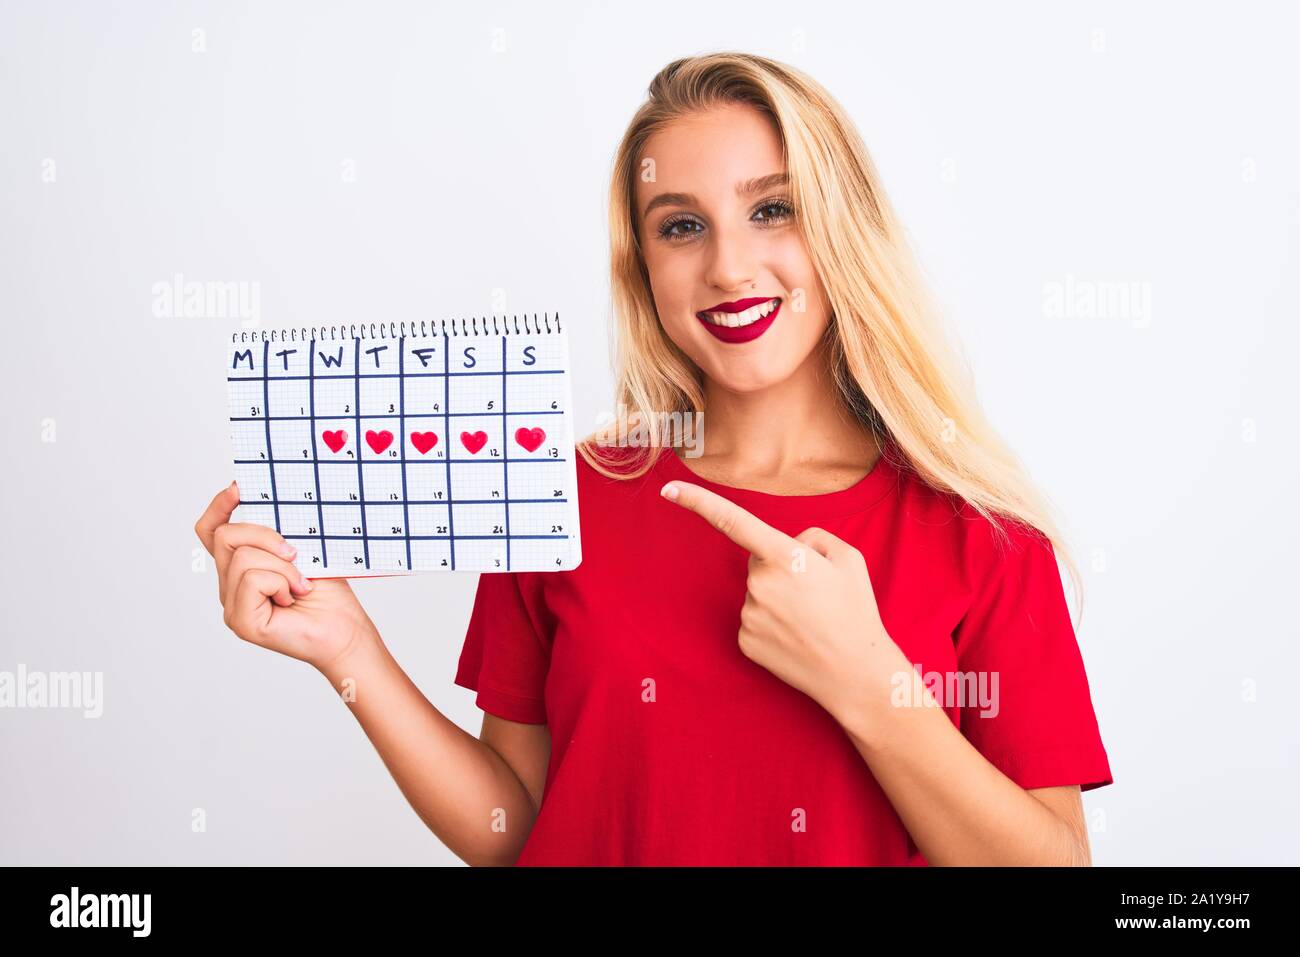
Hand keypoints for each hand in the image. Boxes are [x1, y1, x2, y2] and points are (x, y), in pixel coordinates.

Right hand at [194, 482, 378, 672]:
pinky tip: (293, 597)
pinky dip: (281, 582)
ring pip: (243, 557)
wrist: (346, 629)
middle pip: (226, 536)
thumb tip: (269, 501)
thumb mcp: (302, 551)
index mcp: (241, 567)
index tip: (239, 487)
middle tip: (296, 554)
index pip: (211, 532)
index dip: (219, 506)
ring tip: (301, 584)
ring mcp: (231, 606)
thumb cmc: (328, 594)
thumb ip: (278, 534)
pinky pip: (253, 579)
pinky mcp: (241, 622)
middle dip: (265, 535)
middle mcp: (229, 586)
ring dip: (283, 567)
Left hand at [660, 480, 906, 724]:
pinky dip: (772, 624)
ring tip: (811, 619)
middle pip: (757, 561)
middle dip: (780, 568)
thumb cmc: (855, 612)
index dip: (697, 502)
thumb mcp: (848, 559)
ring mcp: (748, 615)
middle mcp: (758, 584)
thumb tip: (788, 544)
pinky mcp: (744, 641)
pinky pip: (753, 619)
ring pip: (757, 592)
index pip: (732, 520)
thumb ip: (813, 538)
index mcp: (783, 557)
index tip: (669, 489)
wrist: (856, 674)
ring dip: (778, 599)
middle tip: (814, 594)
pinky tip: (796, 637)